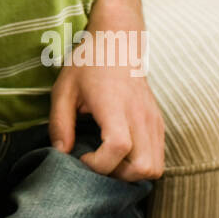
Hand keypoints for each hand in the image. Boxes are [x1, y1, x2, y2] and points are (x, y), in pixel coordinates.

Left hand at [48, 2, 164, 180]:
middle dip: (118, 176)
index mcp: (115, 105)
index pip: (118, 146)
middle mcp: (140, 115)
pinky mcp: (158, 123)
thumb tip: (61, 153)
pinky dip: (141, 164)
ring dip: (131, 174)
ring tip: (108, 161)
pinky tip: (120, 154)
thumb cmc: (88, 63)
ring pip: (155, 168)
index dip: (99, 163)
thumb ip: (60, 123)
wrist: (118, 41)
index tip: (82, 157)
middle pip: (144, 167)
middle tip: (97, 163)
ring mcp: (153, 120)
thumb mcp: (63, 89)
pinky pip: (158, 157)